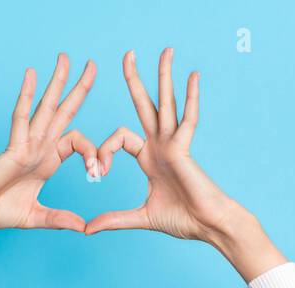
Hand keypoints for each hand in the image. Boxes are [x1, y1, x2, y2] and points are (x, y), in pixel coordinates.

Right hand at [0, 53, 99, 252]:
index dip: (93, 153)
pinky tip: (31, 74)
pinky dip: (26, 96)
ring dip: (57, 82)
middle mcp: (38, 147)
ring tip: (66, 58)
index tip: (98, 172)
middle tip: (92, 64)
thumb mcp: (35, 217)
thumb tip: (83, 227)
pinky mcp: (12, 148)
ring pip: (45, 107)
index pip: (78, 143)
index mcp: (47, 160)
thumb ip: (59, 219)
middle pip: (63, 111)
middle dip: (79, 88)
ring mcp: (26, 144)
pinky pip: (21, 118)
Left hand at [84, 48, 243, 243]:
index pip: (119, 139)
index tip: (98, 172)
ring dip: (164, 76)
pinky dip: (191, 97)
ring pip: (166, 103)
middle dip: (136, 79)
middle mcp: (160, 145)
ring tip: (166, 50)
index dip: (103, 151)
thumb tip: (87, 229)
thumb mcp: (139, 218)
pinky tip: (192, 75)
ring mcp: (173, 144)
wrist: (207, 227)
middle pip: (145, 105)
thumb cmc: (182, 221)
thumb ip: (114, 219)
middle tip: (128, 54)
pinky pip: (188, 119)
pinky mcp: (185, 149)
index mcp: (148, 158)